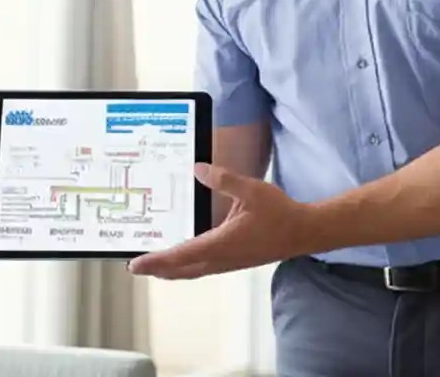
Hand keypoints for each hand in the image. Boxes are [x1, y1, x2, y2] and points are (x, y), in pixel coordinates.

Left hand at [127, 163, 316, 278]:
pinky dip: (188, 266)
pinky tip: (186, 258)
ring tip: (155, 265)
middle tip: (137, 267)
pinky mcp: (235, 261)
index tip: (135, 264)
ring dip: (173, 270)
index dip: (156, 260)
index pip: (181, 255)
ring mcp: (229, 263)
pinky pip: (204, 268)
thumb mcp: (251, 189)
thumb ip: (223, 179)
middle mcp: (222, 258)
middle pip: (182, 270)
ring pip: (193, 271)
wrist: (304, 232)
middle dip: (158, 269)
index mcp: (222, 243)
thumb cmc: (280, 213)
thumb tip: (199, 169)